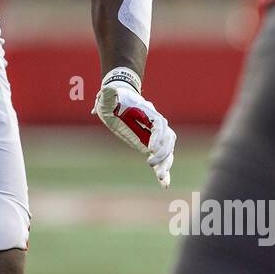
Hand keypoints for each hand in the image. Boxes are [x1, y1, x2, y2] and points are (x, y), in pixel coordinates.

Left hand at [93, 67, 176, 186]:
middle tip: (151, 165)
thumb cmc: (112, 99)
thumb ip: (108, 95)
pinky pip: (160, 158)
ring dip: (166, 163)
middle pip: (168, 139)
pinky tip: (164, 184)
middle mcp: (154, 124)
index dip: (158, 136)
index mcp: (147, 112)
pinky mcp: (149, 145)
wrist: (116, 100)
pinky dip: (164, 170)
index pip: (160, 125)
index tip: (151, 148)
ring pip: (167, 150)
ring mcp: (153, 136)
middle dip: (163, 153)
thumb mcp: (107, 98)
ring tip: (161, 178)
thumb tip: (108, 89)